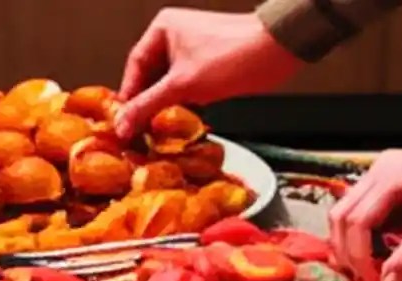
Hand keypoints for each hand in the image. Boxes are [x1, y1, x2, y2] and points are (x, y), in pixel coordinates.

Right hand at [116, 9, 300, 139]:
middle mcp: (174, 36)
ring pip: (168, 84)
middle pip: (150, 77)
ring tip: (158, 128)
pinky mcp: (208, 65)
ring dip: (165, 106)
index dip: (128, 95)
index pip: (134, 66)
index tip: (123, 121)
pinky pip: (186, 87)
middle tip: (139, 129)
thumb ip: (148, 105)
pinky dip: (183, 103)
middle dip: (147, 103)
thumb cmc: (232, 56)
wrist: (278, 50)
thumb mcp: (183, 84)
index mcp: (163, 29)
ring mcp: (193, 50)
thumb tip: (123, 125)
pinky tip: (182, 120)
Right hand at [329, 144, 401, 280]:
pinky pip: (361, 205)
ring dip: (354, 241)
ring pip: (345, 211)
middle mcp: (379, 169)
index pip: (356, 224)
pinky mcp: (385, 174)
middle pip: (341, 216)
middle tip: (366, 278)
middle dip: (349, 252)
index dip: (359, 258)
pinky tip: (385, 245)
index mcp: (393, 179)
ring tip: (374, 265)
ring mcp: (380, 169)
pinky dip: (366, 230)